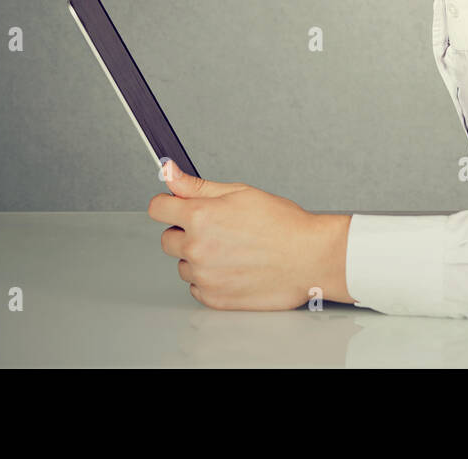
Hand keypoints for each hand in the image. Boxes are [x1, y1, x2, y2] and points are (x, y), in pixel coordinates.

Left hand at [147, 161, 351, 309]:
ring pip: (183, 264)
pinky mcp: (213, 298)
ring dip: (198, 258)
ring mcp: (203, 275)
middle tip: (219, 229)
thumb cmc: (283, 225)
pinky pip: (197, 287)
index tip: (178, 206)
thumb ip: (197, 185)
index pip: (158, 208)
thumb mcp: (240, 192)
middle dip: (186, 232)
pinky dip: (210, 279)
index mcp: (200, 216)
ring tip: (232, 250)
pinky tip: (234, 268)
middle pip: (167, 239)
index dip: (170, 204)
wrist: (309, 258)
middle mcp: (196, 247)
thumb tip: (168, 171)